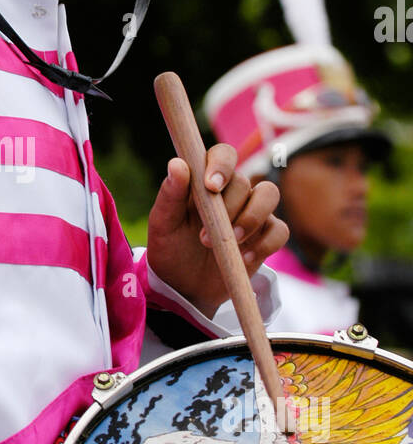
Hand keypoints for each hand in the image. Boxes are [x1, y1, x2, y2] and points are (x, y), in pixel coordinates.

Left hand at [146, 145, 287, 317]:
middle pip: (245, 181)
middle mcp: (232, 192)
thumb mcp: (163, 224)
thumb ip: (169, 194)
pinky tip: (244, 257)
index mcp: (206, 180)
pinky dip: (265, 243)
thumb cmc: (170, 249)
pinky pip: (280, 230)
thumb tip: (177, 163)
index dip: (222, 164)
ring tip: (231, 242)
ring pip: (270, 195)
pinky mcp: (264, 237)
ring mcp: (251, 212)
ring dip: (251, 218)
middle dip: (229, 207)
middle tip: (204, 237)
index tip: (211, 186)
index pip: (223, 155)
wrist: (183, 288)